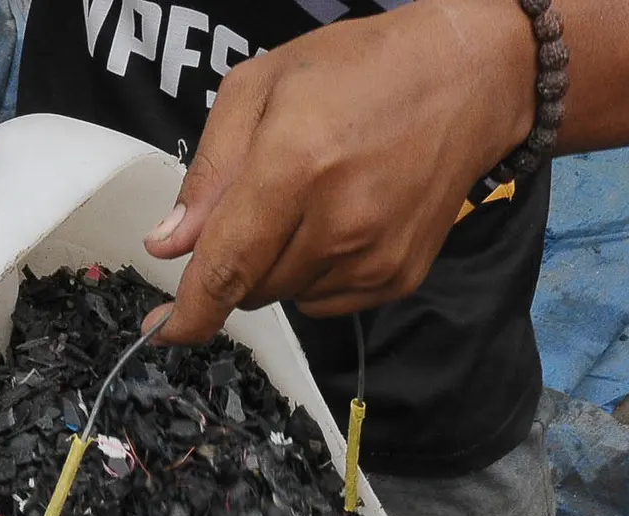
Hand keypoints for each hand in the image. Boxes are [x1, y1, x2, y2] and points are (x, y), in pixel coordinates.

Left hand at [140, 0, 535, 341]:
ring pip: (287, 296)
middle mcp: (338, 223)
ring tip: (312, 199)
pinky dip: (316, 274)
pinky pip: (326, 301)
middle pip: (251, 286)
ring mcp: (375, 257)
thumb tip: (169, 244)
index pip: (227, 266)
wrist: (467, 81)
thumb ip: (210, 172)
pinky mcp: (400, 276)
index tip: (162, 332)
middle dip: (238, 258)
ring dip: (278, 264)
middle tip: (263, 199)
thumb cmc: (358, 70)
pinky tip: (340, 220)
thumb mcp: (261, 88)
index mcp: (296, 166)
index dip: (189, 311)